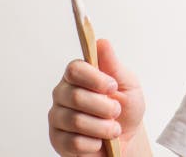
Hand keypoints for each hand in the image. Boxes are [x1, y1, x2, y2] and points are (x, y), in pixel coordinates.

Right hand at [49, 39, 145, 155]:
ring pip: (76, 120)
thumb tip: (101, 43)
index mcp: (79, 76)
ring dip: (103, 127)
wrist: (127, 138)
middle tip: (116, 110)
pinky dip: (95, 142)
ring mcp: (58, 117)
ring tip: (112, 128)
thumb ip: (113, 65)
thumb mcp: (128, 84)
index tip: (113, 86)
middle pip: (75, 96)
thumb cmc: (126, 109)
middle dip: (104, 106)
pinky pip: (74, 142)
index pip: (74, 69)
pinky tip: (99, 140)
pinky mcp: (58, 140)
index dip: (95, 78)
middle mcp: (63, 94)